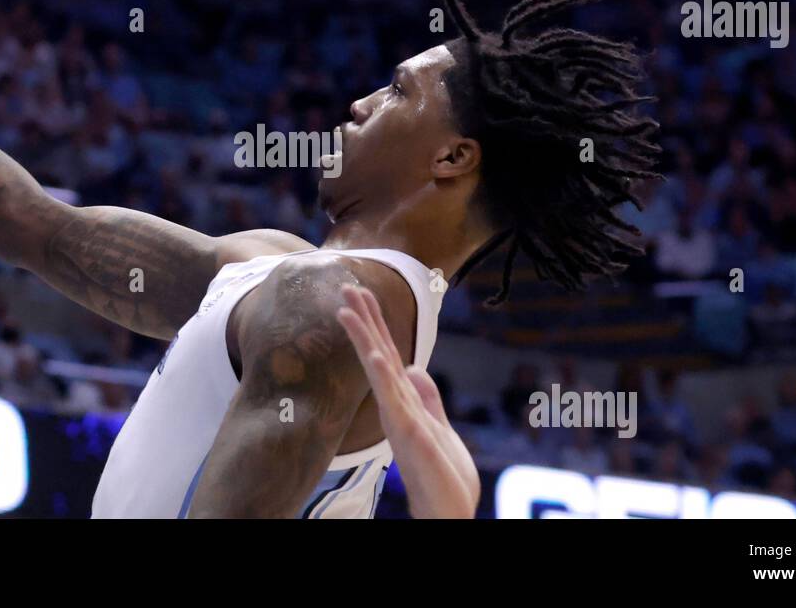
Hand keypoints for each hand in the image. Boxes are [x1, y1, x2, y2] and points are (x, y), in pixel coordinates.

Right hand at [336, 285, 479, 518]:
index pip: (385, 353)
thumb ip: (427, 398)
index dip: (373, 323)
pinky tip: (377, 354)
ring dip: (364, 338)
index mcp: (404, 402)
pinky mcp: (410, 435)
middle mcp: (396, 406)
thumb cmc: (443, 476)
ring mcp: (400, 419)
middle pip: (377, 354)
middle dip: (362, 320)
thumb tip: (415, 368)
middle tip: (346, 285)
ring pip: (379, 370)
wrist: (449, 510)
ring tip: (348, 308)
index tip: (361, 293)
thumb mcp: (438, 426)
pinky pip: (394, 400)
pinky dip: (384, 375)